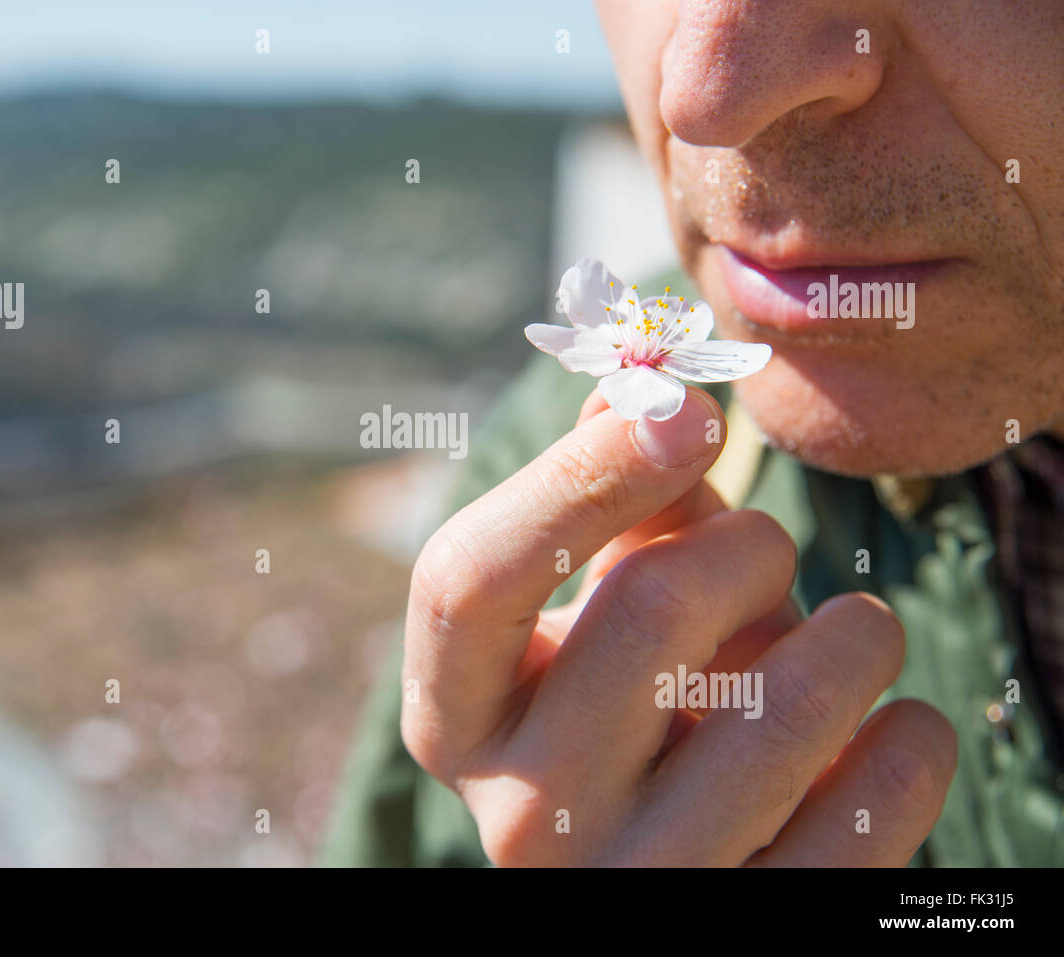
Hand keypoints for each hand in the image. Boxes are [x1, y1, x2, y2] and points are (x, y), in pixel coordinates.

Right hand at [401, 387, 955, 865]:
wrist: (685, 875)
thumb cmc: (638, 713)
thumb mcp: (600, 615)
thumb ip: (614, 503)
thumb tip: (644, 387)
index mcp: (457, 722)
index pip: (467, 579)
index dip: (575, 475)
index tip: (682, 410)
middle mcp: (522, 817)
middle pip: (646, 611)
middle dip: (748, 548)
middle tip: (771, 554)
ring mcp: (634, 890)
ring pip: (782, 709)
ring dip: (852, 639)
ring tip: (851, 642)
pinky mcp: (751, 930)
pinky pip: (873, 803)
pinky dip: (907, 736)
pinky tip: (885, 724)